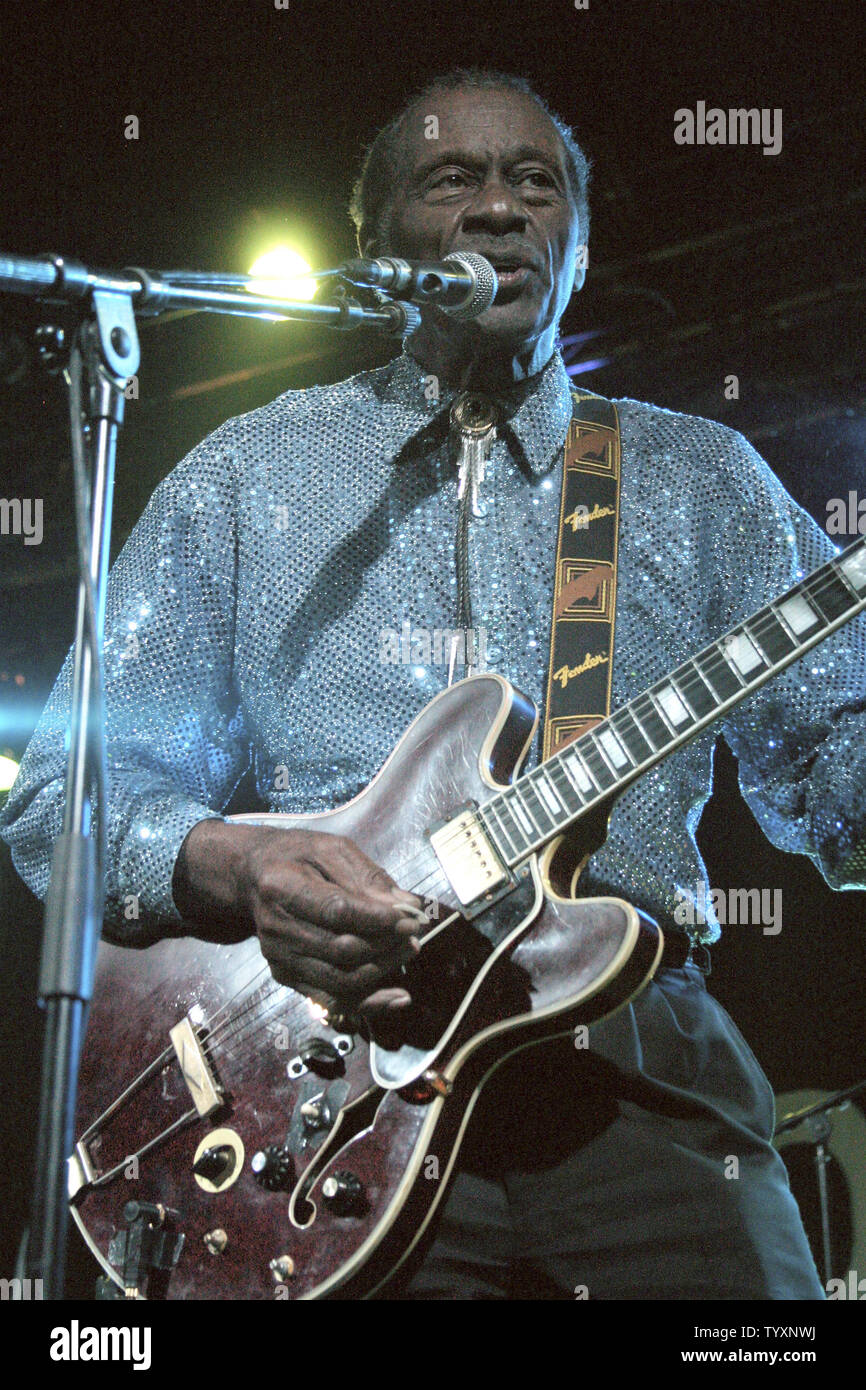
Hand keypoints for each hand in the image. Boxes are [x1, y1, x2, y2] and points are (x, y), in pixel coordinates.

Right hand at [174, 820, 423, 1021]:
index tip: (411, 917)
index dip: (379, 919)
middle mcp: (276, 928)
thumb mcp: (331, 849)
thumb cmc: (296, 857)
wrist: (252, 879)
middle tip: (415, 930)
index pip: (336, 911)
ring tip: (409, 949)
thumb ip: (368, 876)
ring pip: (341, 980)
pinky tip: (399, 997)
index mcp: (282, 886)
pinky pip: (333, 1000)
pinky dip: (370, 1003)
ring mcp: (279, 958)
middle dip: (387, 944)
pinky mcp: (286, 976)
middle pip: (341, 950)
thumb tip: (406, 905)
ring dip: (384, 968)